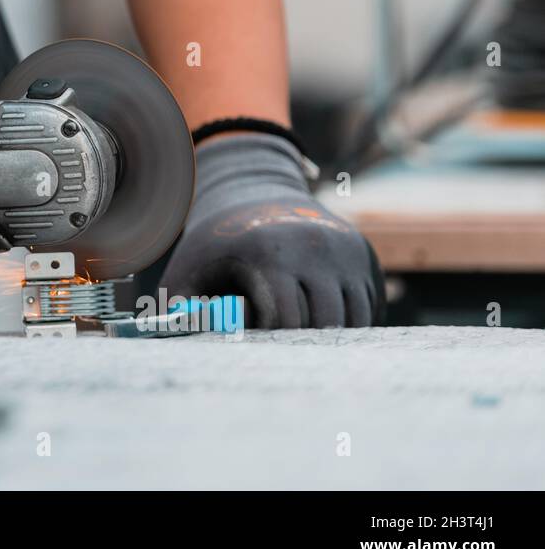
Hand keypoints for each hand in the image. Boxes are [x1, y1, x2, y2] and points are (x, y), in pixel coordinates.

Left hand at [159, 133, 383, 328]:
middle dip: (303, 344)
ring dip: (331, 338)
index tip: (255, 347)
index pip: (286, 322)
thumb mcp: (188, 272)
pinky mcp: (364, 255)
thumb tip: (183, 349)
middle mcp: (315, 248)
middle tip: (281, 352)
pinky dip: (349, 324)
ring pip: (354, 320)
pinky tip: (319, 322)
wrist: (253, 196)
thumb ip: (181, 312)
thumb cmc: (214, 247)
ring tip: (298, 340)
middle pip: (325, 323)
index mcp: (270, 253)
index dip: (271, 343)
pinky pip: (368, 308)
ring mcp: (345, 250)